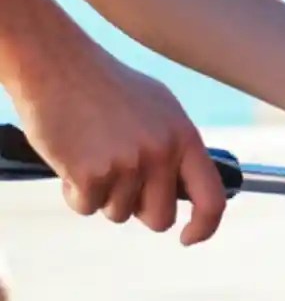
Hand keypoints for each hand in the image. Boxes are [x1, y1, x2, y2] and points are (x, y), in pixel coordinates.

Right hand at [11, 46, 227, 244]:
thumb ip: (177, 147)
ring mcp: (127, 165)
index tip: (189, 237)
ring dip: (103, 195)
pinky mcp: (90, 173)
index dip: (205, 227)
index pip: (211, 199)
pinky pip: (85, 207)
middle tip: (120, 180)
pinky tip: (72, 161)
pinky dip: (75, 193)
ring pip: (119, 214)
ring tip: (92, 156)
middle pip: (159, 218)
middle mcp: (161, 154)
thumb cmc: (106, 84)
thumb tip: (189, 186)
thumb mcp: (160, 108)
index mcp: (184, 138)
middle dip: (139, 209)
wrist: (56, 63)